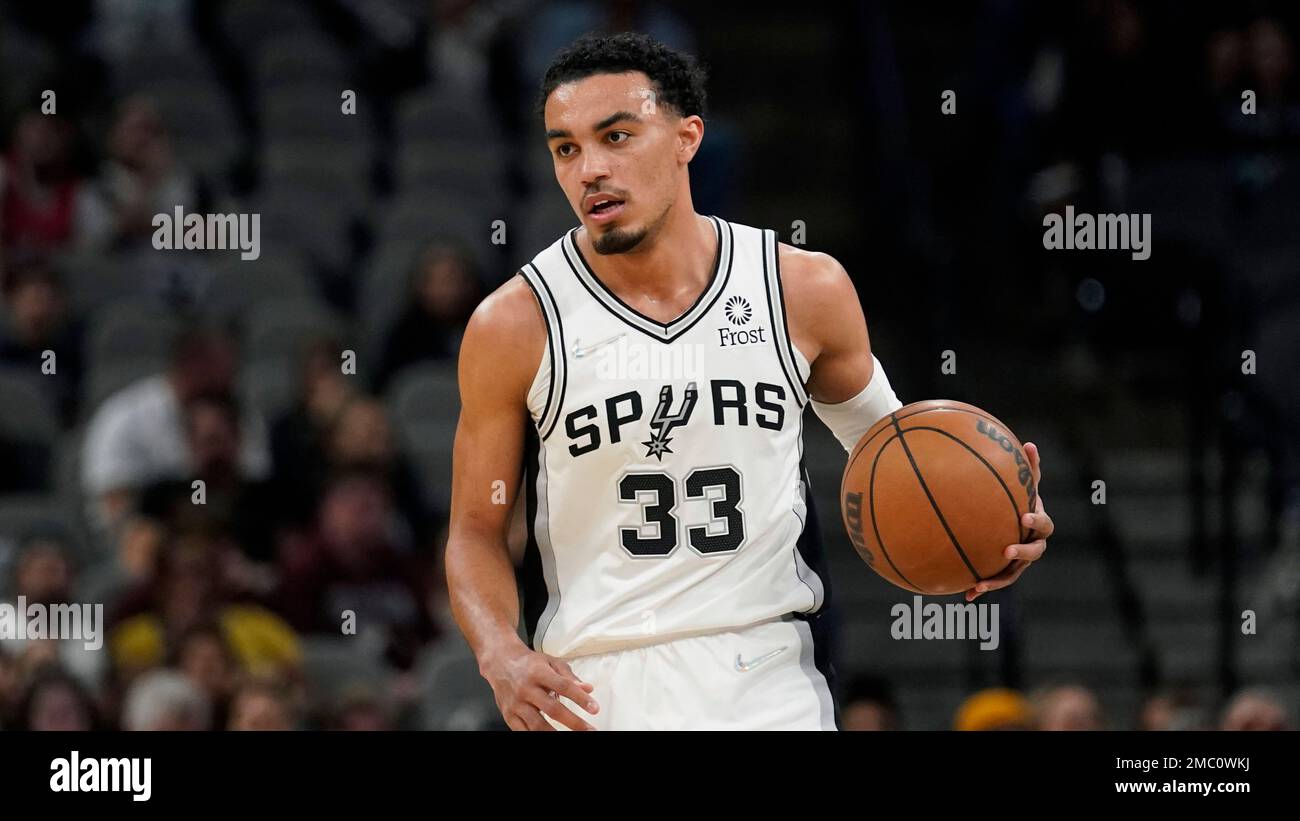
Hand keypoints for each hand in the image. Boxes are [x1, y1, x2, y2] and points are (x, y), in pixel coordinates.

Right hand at [480, 641, 598, 730]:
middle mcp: (526, 689)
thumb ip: (570, 677)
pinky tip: (549, 737)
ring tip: (572, 738)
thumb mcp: (551, 662)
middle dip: (573, 722)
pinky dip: (536, 736)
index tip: (594, 708)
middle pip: (552, 709)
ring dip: (555, 734)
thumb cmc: (529, 664)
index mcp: (539, 673)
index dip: (580, 698)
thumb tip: (588, 689)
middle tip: (589, 730)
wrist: (500, 662)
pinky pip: (523, 731)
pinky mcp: (509, 715)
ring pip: (537, 724)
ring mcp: (516, 704)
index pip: (563, 686)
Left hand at [966, 442, 1052, 601]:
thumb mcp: (1024, 483)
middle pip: (1035, 551)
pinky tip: (966, 595)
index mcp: (1038, 523)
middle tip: (1007, 550)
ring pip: (1014, 574)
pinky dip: (983, 587)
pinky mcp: (1006, 571)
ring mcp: (1021, 561)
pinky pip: (996, 581)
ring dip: (998, 580)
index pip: (1043, 523)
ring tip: (980, 584)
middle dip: (1023, 553)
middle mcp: (1033, 544)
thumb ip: (1028, 467)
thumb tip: (1028, 443)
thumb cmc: (1020, 499)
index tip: (1023, 516)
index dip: (1036, 519)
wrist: (1016, 521)